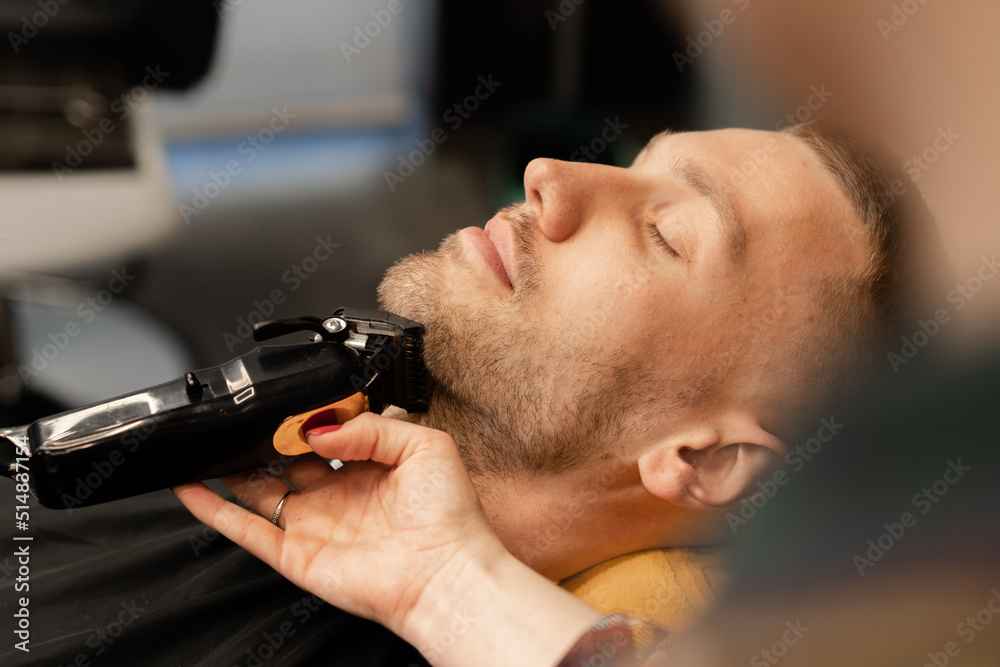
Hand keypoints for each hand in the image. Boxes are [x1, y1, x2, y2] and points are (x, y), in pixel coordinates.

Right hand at [174, 412, 601, 665]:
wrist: (445, 573)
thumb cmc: (449, 516)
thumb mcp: (424, 444)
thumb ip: (371, 426)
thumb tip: (319, 428)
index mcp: (369, 469)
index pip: (325, 435)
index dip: (304, 418)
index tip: (287, 400)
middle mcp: (338, 496)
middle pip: (286, 461)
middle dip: (263, 439)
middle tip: (243, 417)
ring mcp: (314, 525)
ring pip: (259, 491)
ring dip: (231, 468)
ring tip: (204, 442)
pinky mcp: (295, 554)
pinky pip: (244, 529)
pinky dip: (213, 509)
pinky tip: (190, 485)